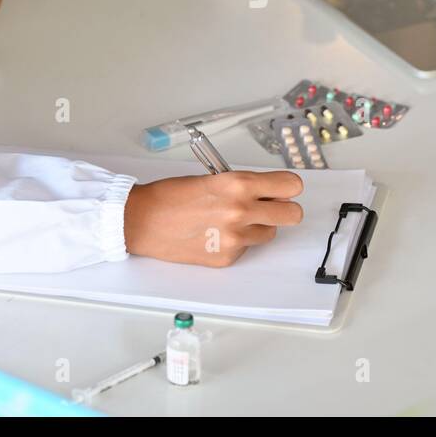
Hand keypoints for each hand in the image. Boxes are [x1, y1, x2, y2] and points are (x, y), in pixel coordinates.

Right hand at [123, 171, 303, 266]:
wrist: (142, 221)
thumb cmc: (171, 196)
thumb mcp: (213, 178)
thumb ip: (244, 186)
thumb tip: (268, 193)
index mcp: (238, 184)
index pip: (291, 186)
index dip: (287, 188)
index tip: (281, 189)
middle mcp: (241, 211)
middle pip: (292, 214)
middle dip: (283, 209)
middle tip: (266, 207)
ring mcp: (235, 238)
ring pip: (270, 233)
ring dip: (258, 227)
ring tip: (231, 221)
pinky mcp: (226, 258)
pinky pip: (247, 248)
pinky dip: (237, 242)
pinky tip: (214, 234)